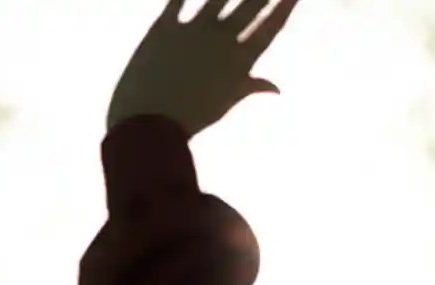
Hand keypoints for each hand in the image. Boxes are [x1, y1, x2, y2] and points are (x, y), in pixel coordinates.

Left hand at [108, 0, 301, 135]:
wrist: (149, 124)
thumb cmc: (191, 117)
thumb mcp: (225, 102)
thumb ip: (251, 86)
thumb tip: (277, 88)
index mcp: (239, 62)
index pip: (270, 29)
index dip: (284, 8)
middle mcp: (222, 40)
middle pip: (250, 6)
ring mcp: (194, 30)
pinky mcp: (165, 26)